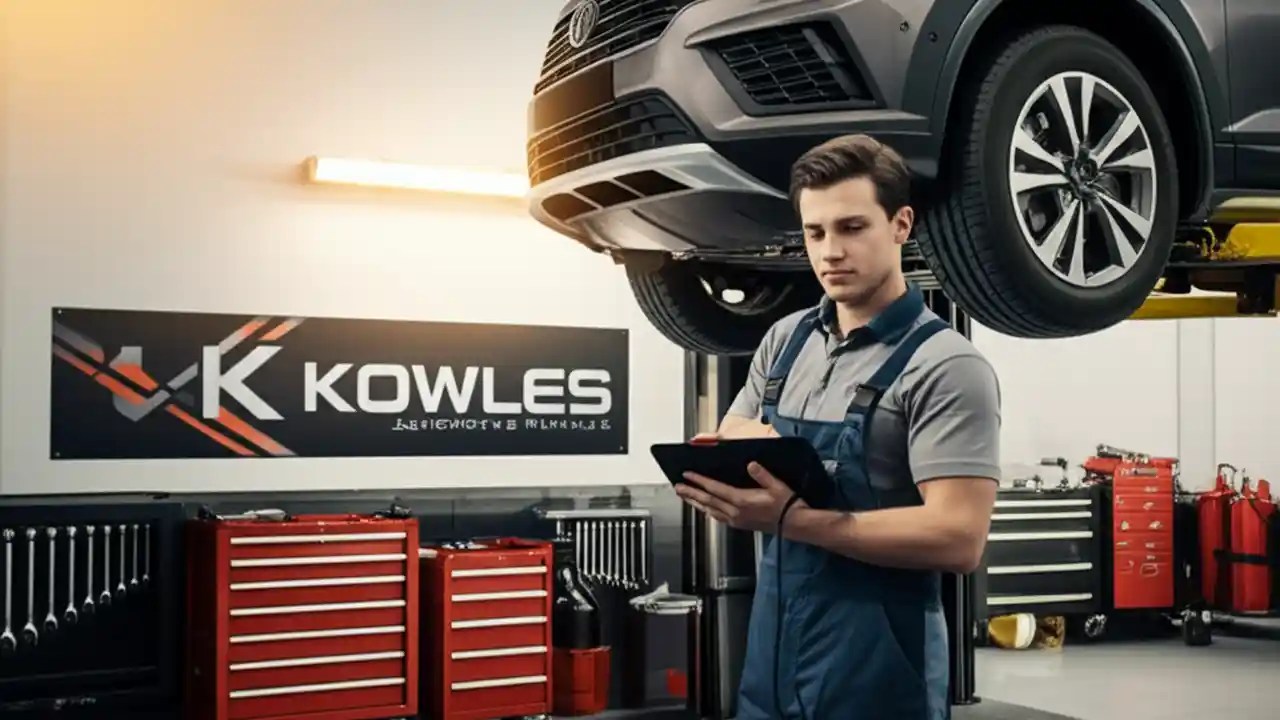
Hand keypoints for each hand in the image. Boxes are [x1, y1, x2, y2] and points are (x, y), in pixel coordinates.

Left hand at [675, 462, 807, 532]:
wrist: (794, 524)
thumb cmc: (787, 504)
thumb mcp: (777, 486)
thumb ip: (762, 475)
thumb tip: (751, 465)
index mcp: (742, 501)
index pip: (715, 489)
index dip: (699, 481)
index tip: (687, 475)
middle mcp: (736, 512)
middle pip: (707, 501)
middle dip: (691, 493)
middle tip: (677, 487)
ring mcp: (736, 520)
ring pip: (710, 510)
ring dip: (696, 503)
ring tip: (685, 496)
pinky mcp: (740, 524)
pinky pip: (718, 517)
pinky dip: (708, 511)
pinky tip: (704, 509)